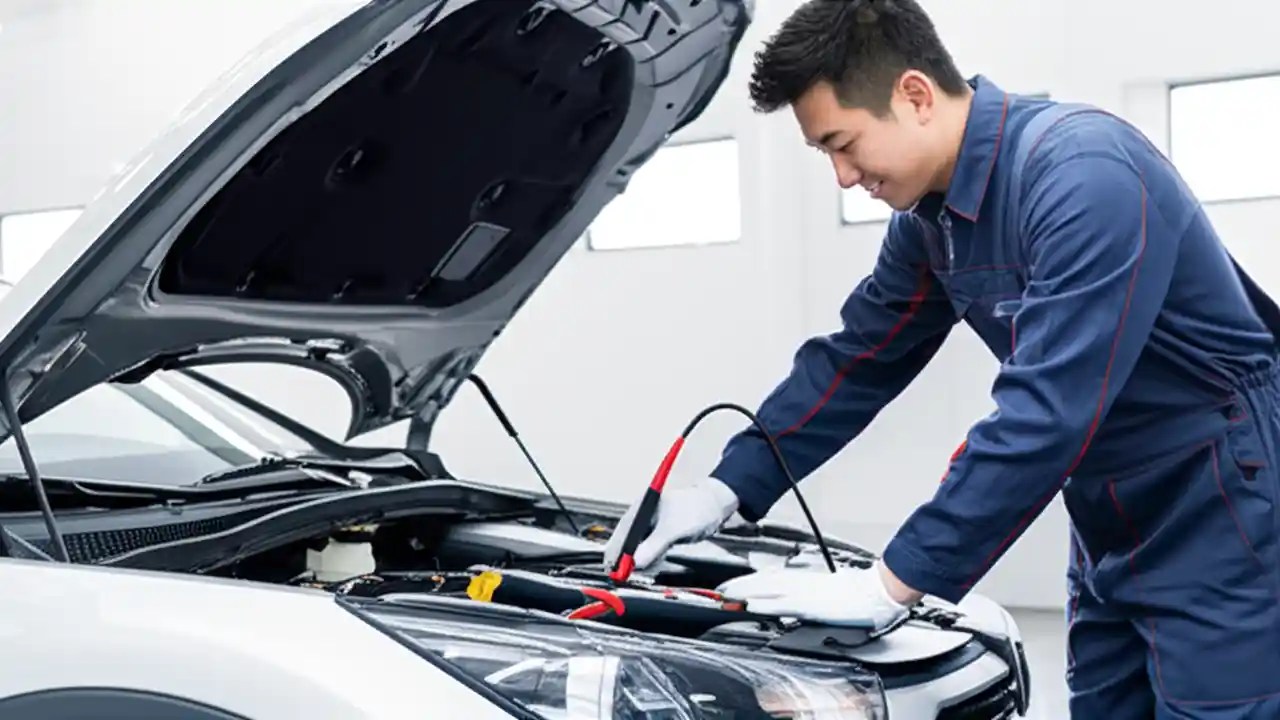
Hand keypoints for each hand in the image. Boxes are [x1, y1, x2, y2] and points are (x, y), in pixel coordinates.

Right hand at [602, 475, 739, 570]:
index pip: (622, 532)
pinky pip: (649, 550)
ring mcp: (651, 526)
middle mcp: (643, 516)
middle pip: (627, 541)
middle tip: (627, 576)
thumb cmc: (696, 509)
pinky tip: (656, 563)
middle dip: (627, 559)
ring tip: (650, 567)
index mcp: (642, 507)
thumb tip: (636, 563)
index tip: (613, 570)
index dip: (616, 552)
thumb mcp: (674, 529)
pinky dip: (651, 559)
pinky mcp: (660, 534)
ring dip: (640, 561)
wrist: (715, 506)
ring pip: (638, 548)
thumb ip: (655, 545)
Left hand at [715, 561, 911, 631]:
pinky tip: (751, 605)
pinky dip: (765, 603)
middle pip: (764, 582)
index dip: (749, 581)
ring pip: (768, 590)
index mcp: (805, 581)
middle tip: (719, 590)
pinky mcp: (812, 605)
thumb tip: (797, 603)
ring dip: (745, 592)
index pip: (770, 579)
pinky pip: (783, 604)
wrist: (878, 591)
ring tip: (725, 595)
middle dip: (740, 585)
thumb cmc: (859, 593)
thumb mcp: (829, 594)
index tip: (732, 585)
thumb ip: (810, 596)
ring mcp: (805, 594)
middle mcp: (802, 584)